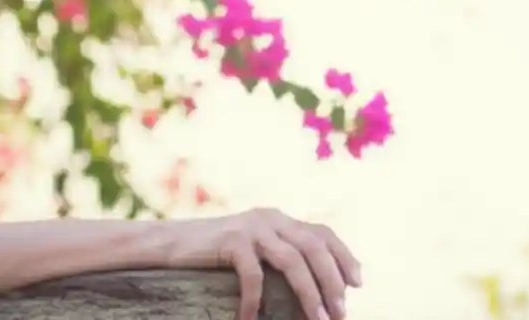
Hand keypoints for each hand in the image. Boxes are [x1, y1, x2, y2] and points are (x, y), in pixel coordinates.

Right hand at [165, 208, 361, 319]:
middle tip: (340, 312)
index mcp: (279, 218)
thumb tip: (314, 287)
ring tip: (318, 319)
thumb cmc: (212, 255)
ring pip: (293, 260)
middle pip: (314, 246)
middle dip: (333, 281)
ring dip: (310, 293)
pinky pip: (254, 276)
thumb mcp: (252, 249)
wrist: (169, 244)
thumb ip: (278, 255)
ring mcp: (251, 228)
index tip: (358, 282)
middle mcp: (270, 218)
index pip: (321, 232)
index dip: (344, 256)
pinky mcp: (231, 241)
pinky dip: (257, 302)